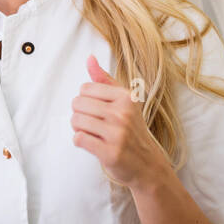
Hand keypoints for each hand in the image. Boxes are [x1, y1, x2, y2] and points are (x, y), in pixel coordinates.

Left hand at [71, 56, 171, 189]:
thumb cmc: (131, 130)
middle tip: (93, 124)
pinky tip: (92, 143)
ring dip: (78, 128)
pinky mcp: (110, 152)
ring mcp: (117, 133)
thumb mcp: (124, 101)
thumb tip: (89, 58)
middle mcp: (123, 113)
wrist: (147, 164)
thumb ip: (104, 80)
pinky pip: (79, 139)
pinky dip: (80, 141)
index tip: (96, 110)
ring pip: (76, 120)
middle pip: (78, 103)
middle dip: (80, 114)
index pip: (85, 88)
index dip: (85, 100)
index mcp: (126, 97)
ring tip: (92, 133)